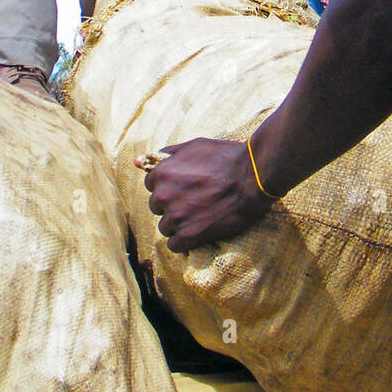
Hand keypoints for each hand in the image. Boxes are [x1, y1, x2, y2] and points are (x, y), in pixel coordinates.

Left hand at [140, 137, 271, 251]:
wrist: (253, 176)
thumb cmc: (226, 157)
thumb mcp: (195, 146)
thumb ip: (167, 154)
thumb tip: (138, 161)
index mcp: (161, 173)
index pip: (152, 186)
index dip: (170, 186)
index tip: (186, 187)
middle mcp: (163, 195)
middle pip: (158, 207)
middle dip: (173, 205)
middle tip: (197, 201)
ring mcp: (176, 217)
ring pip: (166, 227)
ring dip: (180, 223)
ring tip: (202, 215)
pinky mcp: (190, 235)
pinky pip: (175, 245)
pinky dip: (185, 241)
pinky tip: (200, 231)